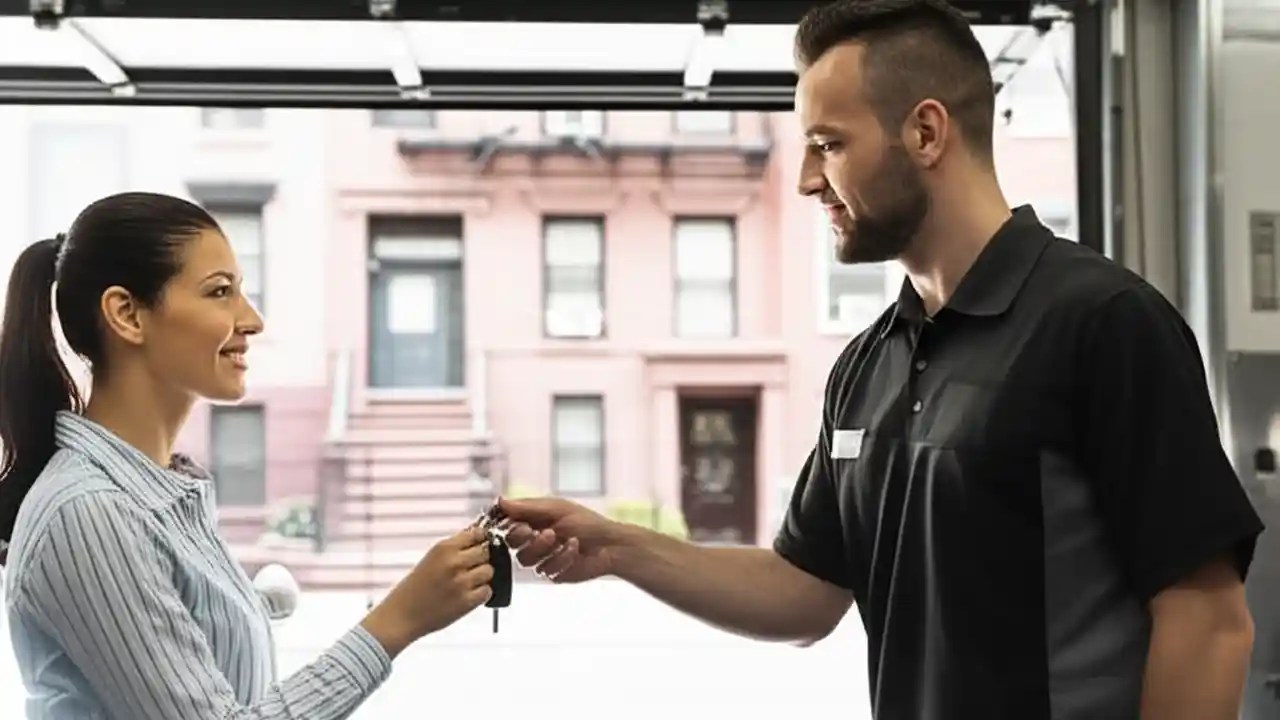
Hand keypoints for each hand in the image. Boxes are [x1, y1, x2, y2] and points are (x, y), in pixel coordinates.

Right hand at [365, 525, 492, 654]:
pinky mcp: (467, 601)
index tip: (483, 542)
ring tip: (469, 582)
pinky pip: (487, 591)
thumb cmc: (414, 587)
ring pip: (489, 571)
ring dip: (483, 576)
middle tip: (472, 567)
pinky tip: (470, 594)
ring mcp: (462, 582)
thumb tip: (476, 537)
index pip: (477, 534)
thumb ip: (454, 548)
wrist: (402, 614)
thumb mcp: (432, 557)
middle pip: (486, 552)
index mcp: (444, 548)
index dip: (482, 539)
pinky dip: (482, 593)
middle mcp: (455, 562)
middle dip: (482, 559)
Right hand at [496, 496, 614, 582]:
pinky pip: (544, 571)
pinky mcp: (552, 573)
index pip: (506, 523)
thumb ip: (527, 507)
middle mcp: (534, 539)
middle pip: (510, 543)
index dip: (507, 525)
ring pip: (525, 560)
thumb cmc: (587, 523)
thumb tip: (499, 501)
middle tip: (541, 532)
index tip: (516, 523)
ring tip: (566, 539)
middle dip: (524, 537)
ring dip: (544, 548)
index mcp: (533, 520)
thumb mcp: (557, 509)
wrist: (611, 545)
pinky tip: (575, 550)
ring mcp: (542, 558)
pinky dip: (562, 559)